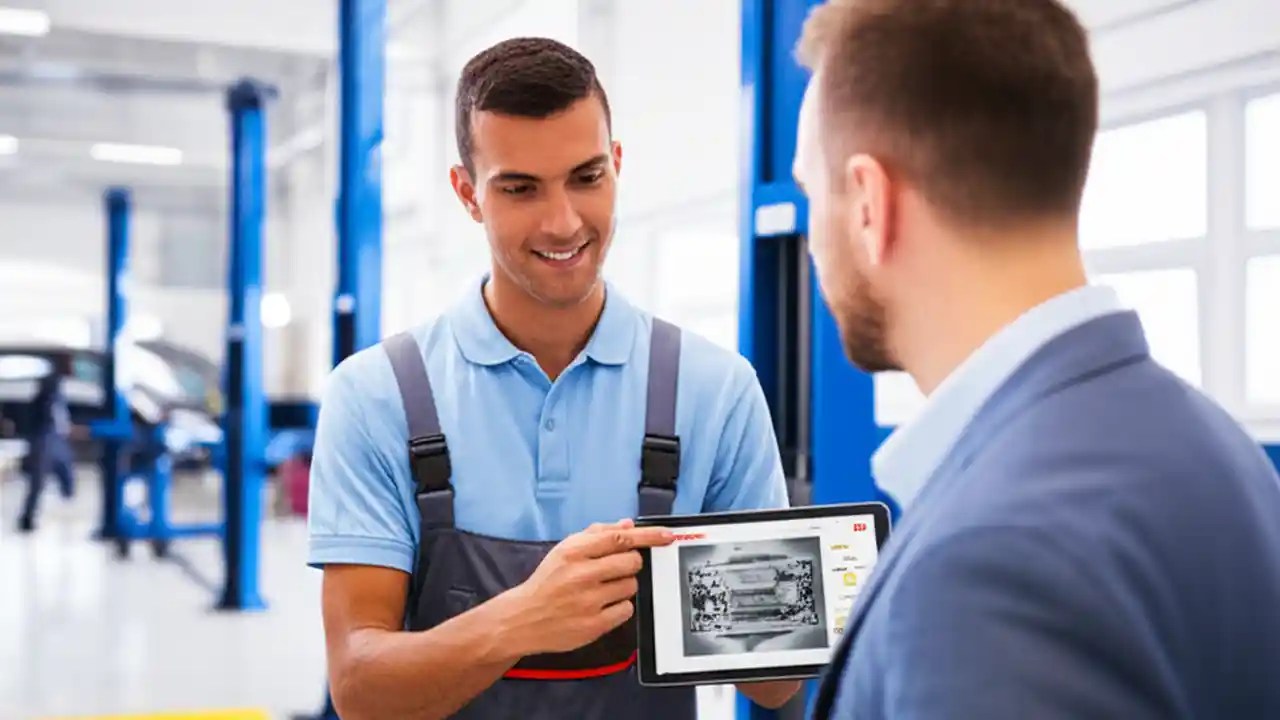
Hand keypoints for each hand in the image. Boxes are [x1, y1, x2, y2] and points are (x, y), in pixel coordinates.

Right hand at [503, 519, 673, 654]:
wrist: (523, 619)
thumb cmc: (547, 582)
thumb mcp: (564, 550)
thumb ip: (596, 534)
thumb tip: (628, 525)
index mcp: (573, 551)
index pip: (620, 538)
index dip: (648, 536)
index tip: (666, 536)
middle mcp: (581, 574)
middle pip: (632, 562)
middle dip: (631, 563)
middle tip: (616, 569)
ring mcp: (588, 601)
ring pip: (631, 586)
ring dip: (623, 586)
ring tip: (602, 590)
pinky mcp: (594, 624)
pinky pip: (627, 610)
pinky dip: (619, 607)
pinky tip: (602, 606)